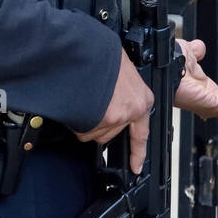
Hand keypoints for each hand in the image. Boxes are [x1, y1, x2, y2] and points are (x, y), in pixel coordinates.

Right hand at [75, 50, 153, 174]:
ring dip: (86, 121)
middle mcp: (131, 111)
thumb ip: (123, 89)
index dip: (138, 152)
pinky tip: (78, 102)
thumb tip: (115, 96)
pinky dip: (75, 121)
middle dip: (99, 123)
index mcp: (141, 98)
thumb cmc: (101, 54)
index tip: (137, 167)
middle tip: (93, 102)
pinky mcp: (99, 121)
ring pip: (94, 133)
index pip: (142, 132)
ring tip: (85, 98)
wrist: (85, 50)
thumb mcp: (121, 70)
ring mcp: (115, 118)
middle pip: (110, 133)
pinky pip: (81, 130)